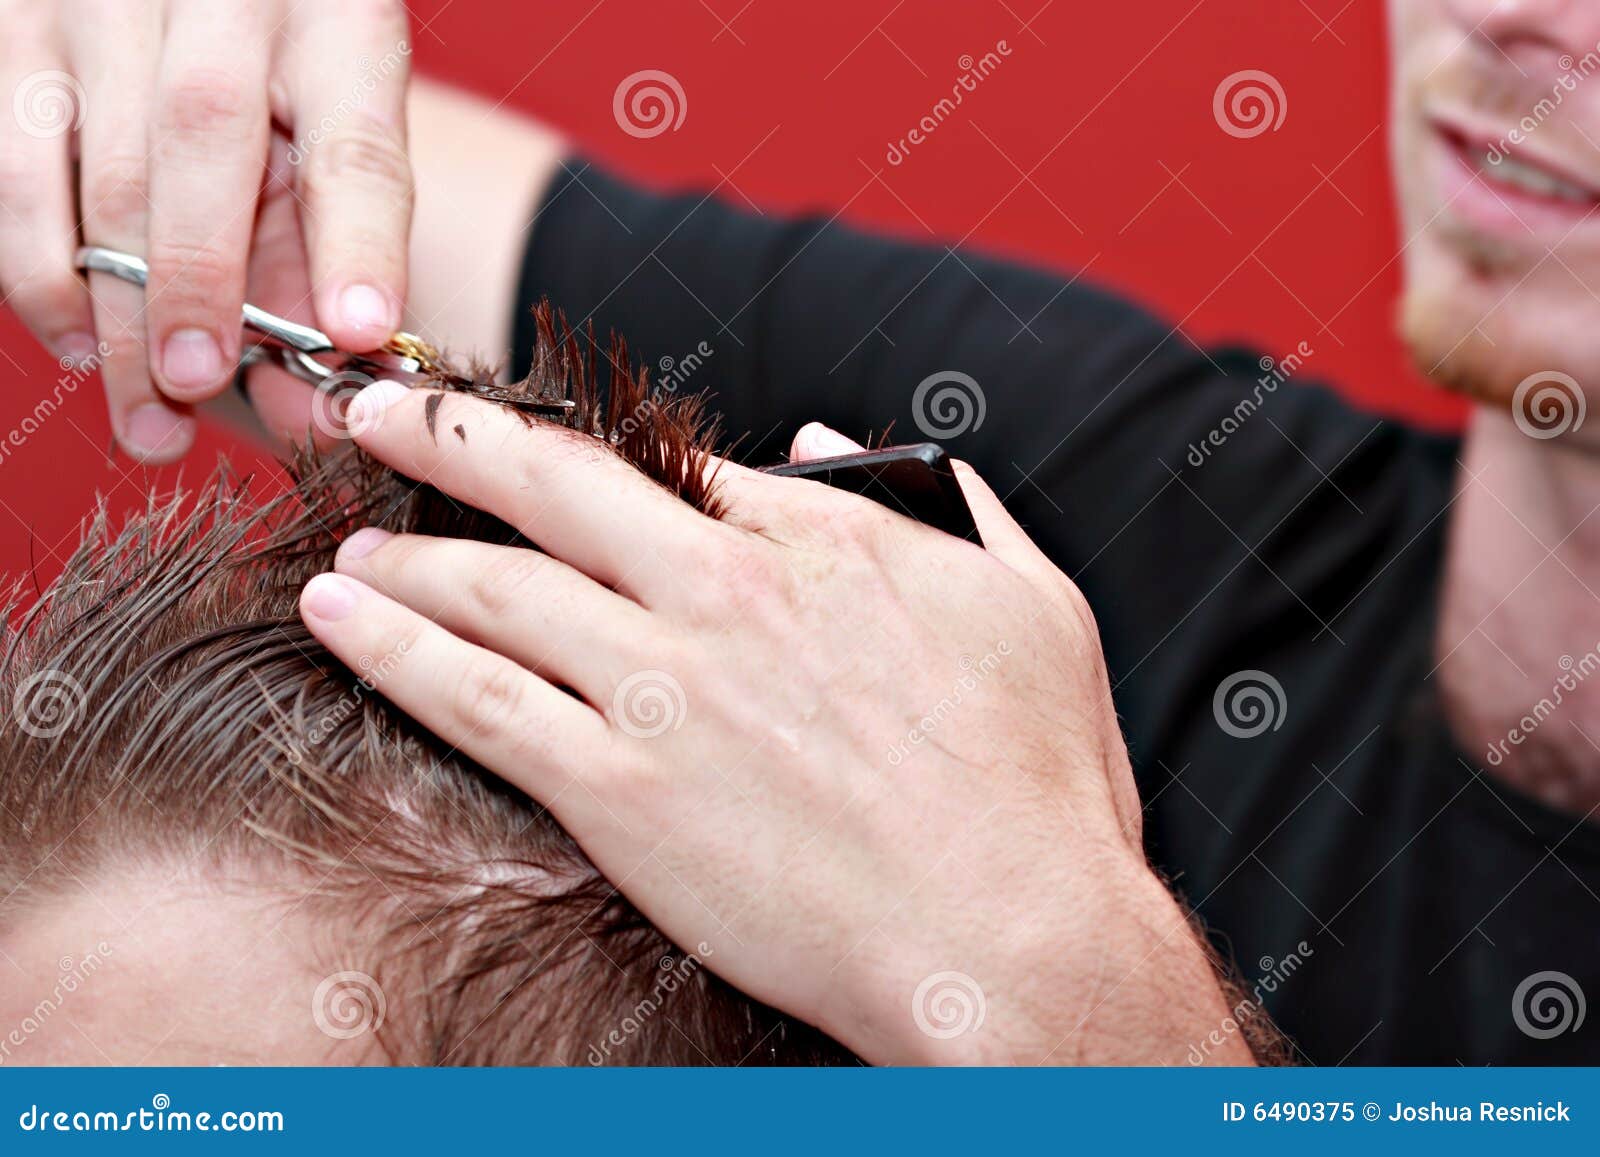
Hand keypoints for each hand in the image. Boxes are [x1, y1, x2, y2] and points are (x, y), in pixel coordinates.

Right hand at [0, 0, 413, 461]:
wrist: (194, 2)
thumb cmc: (280, 84)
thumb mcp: (330, 145)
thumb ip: (329, 260)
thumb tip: (314, 406)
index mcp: (336, 22)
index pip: (353, 138)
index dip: (358, 244)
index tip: (359, 331)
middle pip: (203, 135)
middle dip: (197, 279)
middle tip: (196, 384)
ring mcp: (104, 3)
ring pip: (100, 162)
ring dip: (115, 305)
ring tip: (147, 409)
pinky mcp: (18, 32)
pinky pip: (13, 169)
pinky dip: (39, 268)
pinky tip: (76, 340)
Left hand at [298, 386, 1252, 1064]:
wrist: (1011, 935)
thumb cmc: (1038, 784)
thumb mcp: (1034, 606)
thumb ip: (946, 500)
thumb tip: (828, 438)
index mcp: (822, 542)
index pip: (674, 463)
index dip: (584, 443)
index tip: (535, 440)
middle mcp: (726, 591)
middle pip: (554, 486)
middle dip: (450, 438)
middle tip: (378, 414)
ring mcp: (664, 686)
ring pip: (496, 586)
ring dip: (406, 548)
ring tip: (347, 534)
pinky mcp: (621, 789)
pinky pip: (475, 699)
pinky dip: (394, 648)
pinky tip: (340, 617)